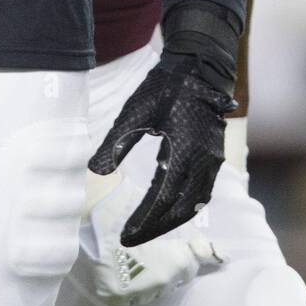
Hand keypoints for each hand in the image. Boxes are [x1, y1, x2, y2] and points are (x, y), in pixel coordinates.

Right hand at [82, 170, 224, 305]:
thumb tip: (223, 256)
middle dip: (165, 265)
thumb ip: (197, 242)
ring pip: (153, 289)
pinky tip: (123, 265)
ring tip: (134, 254)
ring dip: (149, 276)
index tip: (168, 242)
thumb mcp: (170, 217)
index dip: (180, 252)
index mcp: (178, 263)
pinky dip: (129, 283)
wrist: (96, 204)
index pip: (190, 267)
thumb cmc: (135, 205)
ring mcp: (137, 292)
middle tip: (149, 245)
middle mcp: (161, 283)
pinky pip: (131, 295)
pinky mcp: (116, 295)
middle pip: (172, 279)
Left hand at [88, 65, 235, 246]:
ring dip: (172, 219)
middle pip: (182, 210)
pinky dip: (184, 204)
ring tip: (147, 227)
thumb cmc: (165, 87)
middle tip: (133, 239)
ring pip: (195, 203)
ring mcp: (213, 160)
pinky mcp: (213, 155)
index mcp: (185, 153)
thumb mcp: (135, 112)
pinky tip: (166, 205)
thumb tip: (92, 171)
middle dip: (157, 227)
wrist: (198, 66)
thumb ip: (116, 143)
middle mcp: (204, 163)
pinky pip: (201, 190)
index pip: (163, 201)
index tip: (126, 236)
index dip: (144, 222)